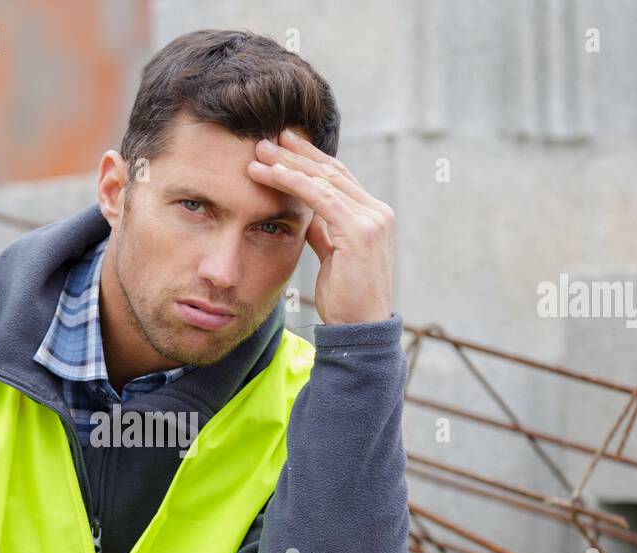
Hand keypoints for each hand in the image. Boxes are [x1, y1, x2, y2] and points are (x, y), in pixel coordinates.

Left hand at [247, 128, 394, 325]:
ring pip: (324, 179)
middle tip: (266, 139)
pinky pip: (320, 197)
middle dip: (296, 153)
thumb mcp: (333, 258)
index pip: (338, 177)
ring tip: (259, 153)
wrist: (359, 329)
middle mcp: (377, 212)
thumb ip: (326, 232)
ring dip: (288, 164)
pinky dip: (293, 182)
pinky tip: (270, 174)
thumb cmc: (345, 299)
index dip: (309, 159)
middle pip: (332, 171)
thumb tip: (308, 215)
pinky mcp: (359, 230)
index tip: (282, 146)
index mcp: (373, 215)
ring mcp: (371, 219)